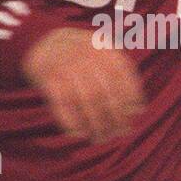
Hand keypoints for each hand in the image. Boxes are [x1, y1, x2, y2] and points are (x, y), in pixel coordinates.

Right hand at [21, 26, 146, 143]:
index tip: (136, 113)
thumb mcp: (103, 55)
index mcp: (102, 48)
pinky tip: (80, 133)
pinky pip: (63, 106)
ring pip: (87, 101)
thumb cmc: (82, 57)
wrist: (42, 42)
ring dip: (96, 125)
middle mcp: (85, 55)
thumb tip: (138, 110)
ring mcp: (65, 67)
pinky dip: (72, 123)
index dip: (132, 96)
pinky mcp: (47, 80)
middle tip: (120, 132)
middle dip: (116, 118)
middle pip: (106, 92)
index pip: (124, 75)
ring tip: (101, 138)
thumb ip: (121, 77)